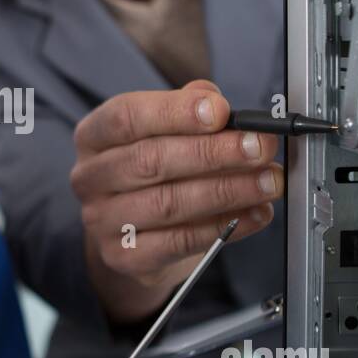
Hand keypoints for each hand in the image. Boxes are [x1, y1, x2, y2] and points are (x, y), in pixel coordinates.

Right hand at [70, 80, 282, 321]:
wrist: (136, 233)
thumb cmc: (153, 172)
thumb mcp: (164, 131)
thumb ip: (188, 109)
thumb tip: (214, 100)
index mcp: (94, 136)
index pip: (126, 117)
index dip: (174, 112)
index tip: (221, 112)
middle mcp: (90, 178)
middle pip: (150, 161)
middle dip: (213, 153)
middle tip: (258, 148)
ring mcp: (103, 221)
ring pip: (168, 204)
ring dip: (227, 190)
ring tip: (267, 182)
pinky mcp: (124, 257)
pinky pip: (181, 242)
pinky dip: (226, 227)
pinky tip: (255, 213)